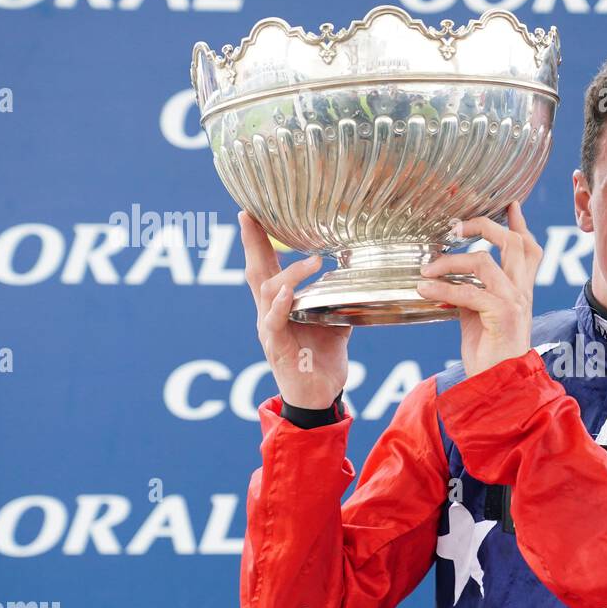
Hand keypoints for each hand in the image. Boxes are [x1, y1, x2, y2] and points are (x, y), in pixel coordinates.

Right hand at [240, 211, 351, 408]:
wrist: (320, 395)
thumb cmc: (322, 359)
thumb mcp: (335, 323)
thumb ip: (338, 301)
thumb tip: (357, 280)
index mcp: (279, 304)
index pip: (265, 266)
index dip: (258, 240)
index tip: (251, 212)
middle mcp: (268, 313)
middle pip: (255, 271)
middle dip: (252, 243)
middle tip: (249, 216)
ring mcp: (269, 329)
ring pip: (268, 292)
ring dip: (290, 275)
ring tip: (312, 261)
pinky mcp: (275, 348)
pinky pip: (273, 322)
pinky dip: (280, 306)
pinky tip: (288, 294)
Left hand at [416, 201, 541, 377]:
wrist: (499, 385)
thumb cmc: (488, 352)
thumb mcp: (479, 315)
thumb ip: (473, 291)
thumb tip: (451, 275)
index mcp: (520, 289)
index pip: (528, 248)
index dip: (519, 224)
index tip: (510, 203)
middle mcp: (522, 292)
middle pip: (513, 243)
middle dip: (483, 226)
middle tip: (455, 228)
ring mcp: (515, 303)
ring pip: (485, 261)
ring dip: (450, 262)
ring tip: (427, 270)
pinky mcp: (503, 316)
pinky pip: (470, 291)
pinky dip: (443, 288)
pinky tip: (425, 289)